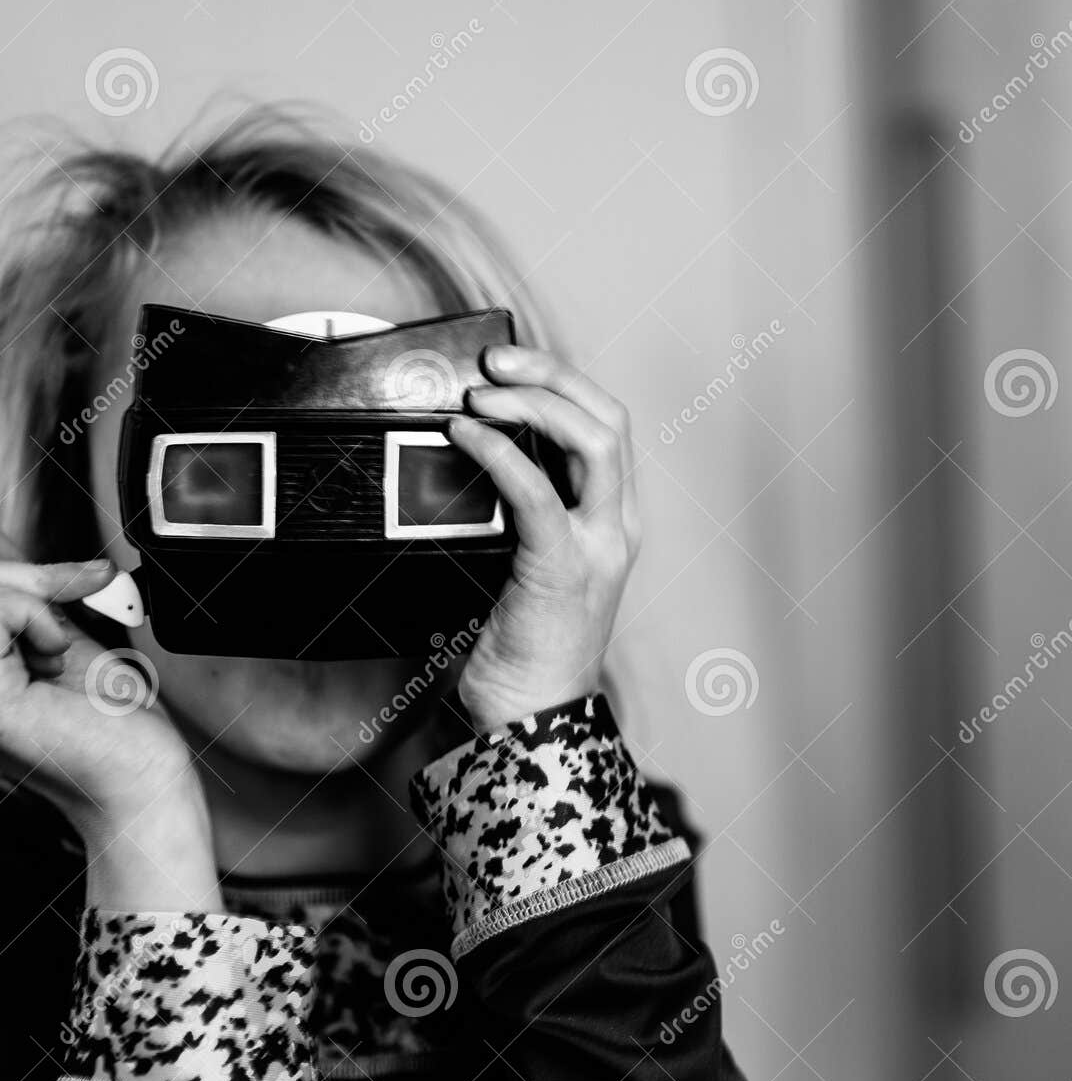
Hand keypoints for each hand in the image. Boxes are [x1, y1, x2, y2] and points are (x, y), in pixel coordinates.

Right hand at [0, 530, 217, 910]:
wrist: (148, 790)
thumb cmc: (122, 732)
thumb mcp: (65, 642)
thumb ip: (26, 601)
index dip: (19, 573)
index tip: (81, 583)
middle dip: (24, 577)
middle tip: (77, 607)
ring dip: (30, 601)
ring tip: (62, 651)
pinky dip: (32, 616)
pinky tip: (57, 658)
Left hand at [445, 345, 639, 731]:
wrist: (529, 718)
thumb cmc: (519, 644)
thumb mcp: (522, 562)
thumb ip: (513, 512)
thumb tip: (463, 453)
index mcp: (611, 521)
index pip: (607, 427)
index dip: (564, 384)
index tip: (511, 367)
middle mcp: (617, 527)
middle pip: (609, 419)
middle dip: (553, 376)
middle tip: (496, 362)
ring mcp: (597, 547)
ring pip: (594, 440)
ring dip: (535, 402)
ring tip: (482, 391)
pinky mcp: (563, 568)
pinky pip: (538, 492)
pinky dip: (500, 452)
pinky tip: (465, 436)